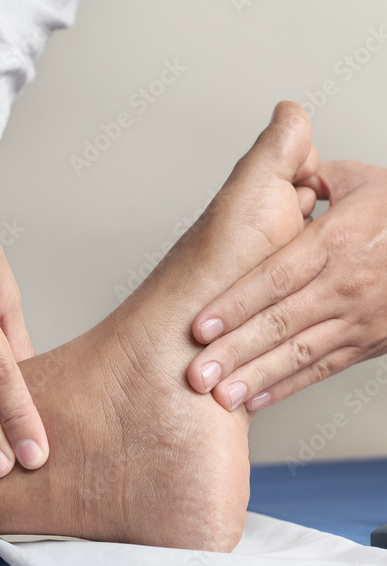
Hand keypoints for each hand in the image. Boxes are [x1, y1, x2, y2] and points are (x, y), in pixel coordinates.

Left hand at [186, 159, 386, 410]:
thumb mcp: (364, 182)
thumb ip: (315, 175)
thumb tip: (281, 167)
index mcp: (336, 242)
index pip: (277, 278)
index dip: (237, 303)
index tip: (201, 325)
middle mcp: (345, 285)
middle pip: (282, 322)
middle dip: (236, 350)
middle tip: (197, 372)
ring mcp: (358, 318)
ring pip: (300, 353)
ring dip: (257, 376)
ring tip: (220, 395)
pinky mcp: (368, 342)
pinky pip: (324, 369)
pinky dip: (289, 386)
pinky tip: (256, 399)